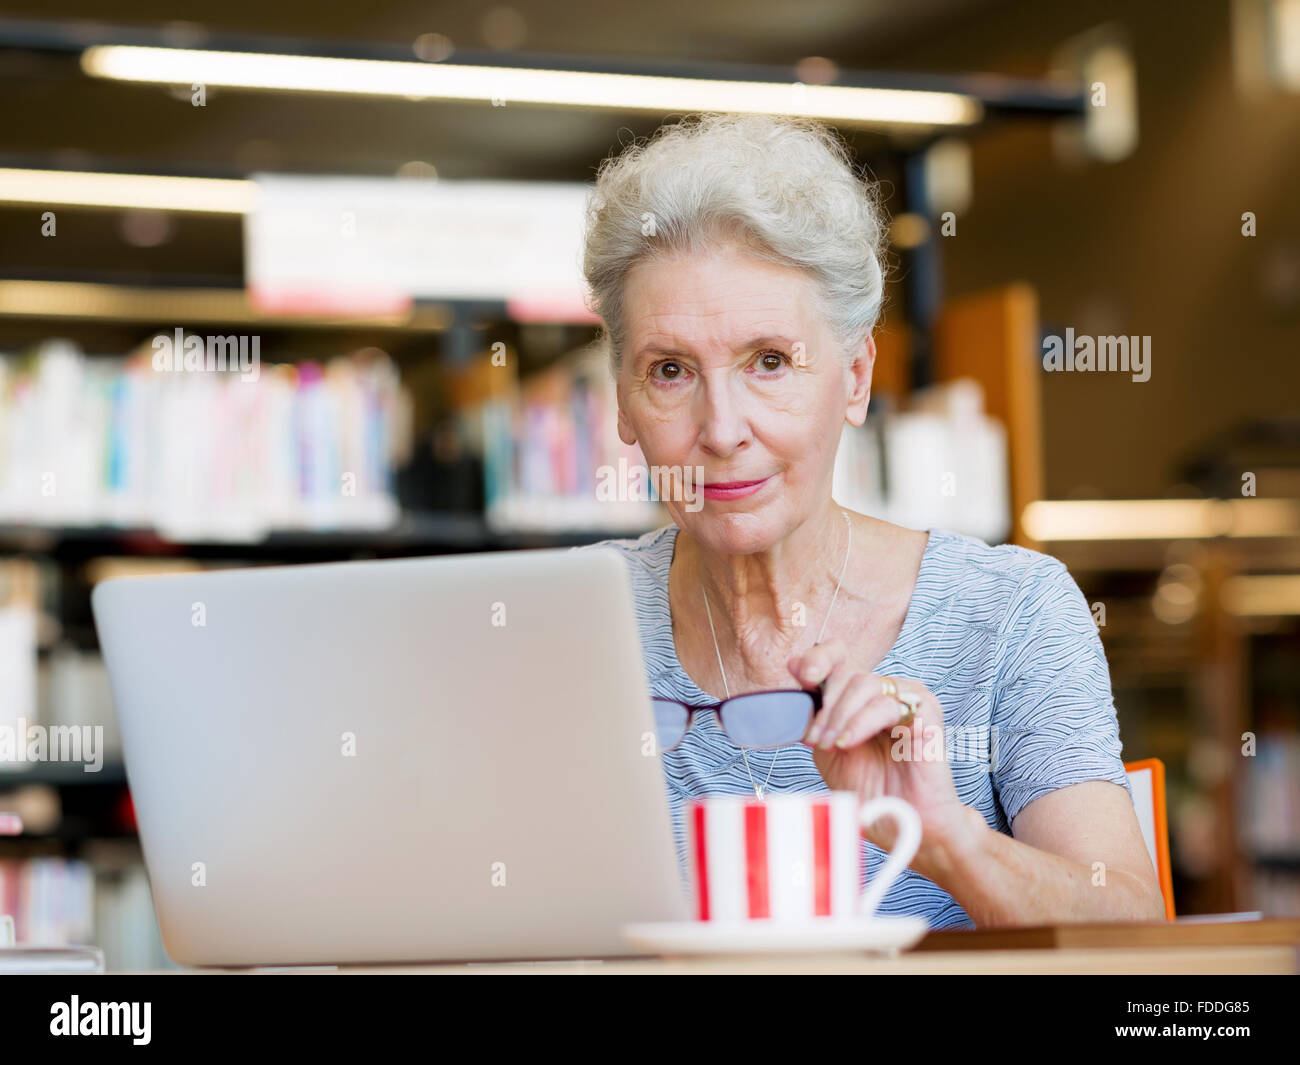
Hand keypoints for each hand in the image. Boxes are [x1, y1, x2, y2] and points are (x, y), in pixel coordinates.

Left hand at [788, 638, 972, 859]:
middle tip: (816, 739)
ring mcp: (908, 698)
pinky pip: (887, 703)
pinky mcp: (927, 712)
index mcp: (861, 695)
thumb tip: (792, 667)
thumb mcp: (827, 748)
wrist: (904, 824)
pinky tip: (848, 742)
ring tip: (832, 745)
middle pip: (848, 671)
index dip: (818, 658)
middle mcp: (886, 691)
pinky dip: (860, 722)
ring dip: (840, 715)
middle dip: (825, 705)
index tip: (802, 676)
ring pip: (865, 683)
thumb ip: (813, 713)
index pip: (838, 655)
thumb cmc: (869, 788)